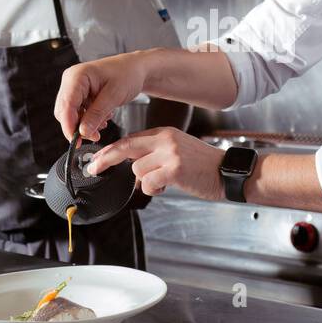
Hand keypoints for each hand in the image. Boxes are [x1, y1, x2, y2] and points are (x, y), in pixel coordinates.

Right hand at [54, 52, 150, 141]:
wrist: (135, 69)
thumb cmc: (127, 74)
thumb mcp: (114, 95)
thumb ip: (97, 114)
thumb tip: (83, 132)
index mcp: (77, 76)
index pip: (66, 105)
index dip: (69, 125)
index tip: (76, 141)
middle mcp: (71, 81)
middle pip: (64, 112)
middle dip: (78, 127)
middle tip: (96, 136)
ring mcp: (74, 88)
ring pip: (71, 115)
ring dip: (85, 124)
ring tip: (104, 121)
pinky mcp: (79, 95)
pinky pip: (78, 113)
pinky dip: (89, 120)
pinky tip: (103, 116)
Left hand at [87, 127, 224, 201]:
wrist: (228, 171)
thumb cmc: (204, 165)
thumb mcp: (177, 150)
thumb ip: (154, 154)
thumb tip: (132, 166)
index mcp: (165, 133)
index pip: (130, 139)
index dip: (111, 151)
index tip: (97, 159)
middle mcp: (166, 140)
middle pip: (125, 147)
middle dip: (106, 159)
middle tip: (94, 168)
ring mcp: (170, 153)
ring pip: (137, 170)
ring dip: (144, 182)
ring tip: (162, 183)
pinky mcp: (175, 169)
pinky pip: (148, 182)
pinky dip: (152, 189)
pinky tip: (165, 188)